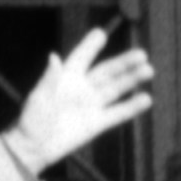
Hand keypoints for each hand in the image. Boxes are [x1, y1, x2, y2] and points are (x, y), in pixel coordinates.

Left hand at [8, 33, 157, 178]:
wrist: (35, 147)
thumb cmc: (32, 120)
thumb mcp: (38, 97)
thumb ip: (50, 78)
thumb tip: (54, 56)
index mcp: (65, 78)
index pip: (81, 58)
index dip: (90, 46)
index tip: (101, 33)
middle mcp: (81, 89)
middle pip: (107, 72)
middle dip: (124, 63)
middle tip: (142, 54)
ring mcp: (91, 105)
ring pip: (115, 89)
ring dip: (131, 80)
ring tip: (149, 70)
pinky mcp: (97, 123)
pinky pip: (118, 113)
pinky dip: (132, 107)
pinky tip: (145, 99)